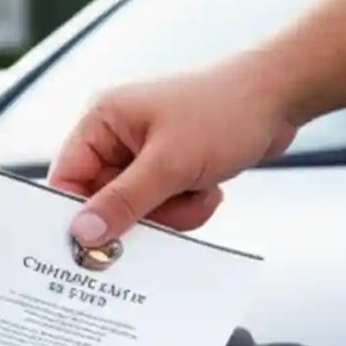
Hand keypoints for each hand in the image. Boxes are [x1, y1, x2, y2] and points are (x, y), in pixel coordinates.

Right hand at [49, 59, 296, 245]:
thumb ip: (123, 202)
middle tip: (170, 206)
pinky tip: (208, 187)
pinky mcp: (167, 168)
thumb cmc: (224, 112)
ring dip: (172, 212)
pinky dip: (187, 207)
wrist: (279, 98)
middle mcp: (116, 137)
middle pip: (103, 202)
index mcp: (102, 121)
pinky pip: (162, 208)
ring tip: (197, 190)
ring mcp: (142, 155)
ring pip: (137, 211)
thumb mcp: (169, 164)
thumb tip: (82, 234)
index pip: (66, 178)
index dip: (76, 214)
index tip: (93, 246)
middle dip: (142, 214)